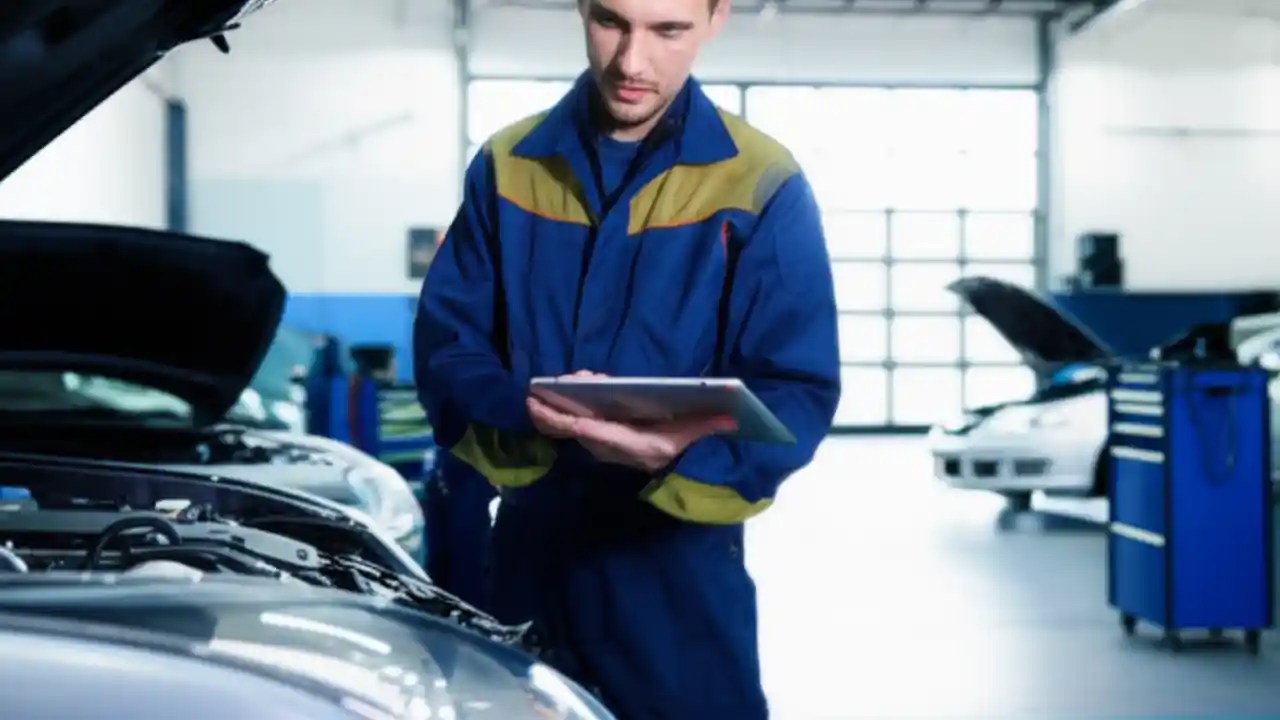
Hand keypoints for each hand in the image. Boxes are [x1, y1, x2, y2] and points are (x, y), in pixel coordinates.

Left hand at [526, 370, 735, 472]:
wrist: (673, 466)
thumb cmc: (681, 444)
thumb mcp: (693, 435)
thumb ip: (706, 424)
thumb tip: (731, 415)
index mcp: (632, 445)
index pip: (597, 435)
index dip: (574, 424)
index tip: (553, 412)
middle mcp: (611, 447)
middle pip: (573, 431)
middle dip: (551, 414)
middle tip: (533, 396)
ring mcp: (601, 443)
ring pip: (569, 426)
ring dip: (558, 406)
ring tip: (557, 382)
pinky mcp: (597, 436)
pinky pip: (575, 422)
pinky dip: (568, 405)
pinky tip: (574, 384)